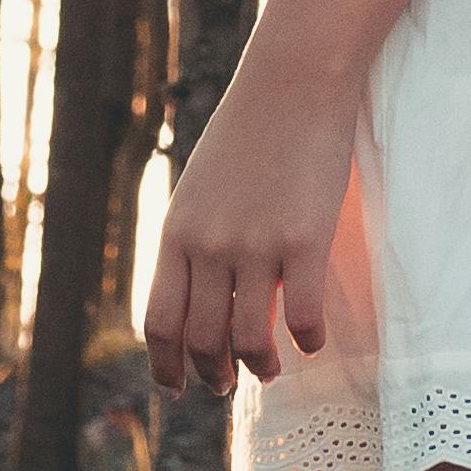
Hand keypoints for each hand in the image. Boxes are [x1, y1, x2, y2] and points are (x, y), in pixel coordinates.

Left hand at [142, 50, 355, 396]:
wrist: (293, 83)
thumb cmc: (249, 133)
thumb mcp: (200, 189)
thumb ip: (194, 238)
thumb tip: (197, 292)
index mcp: (177, 234)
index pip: (159, 321)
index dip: (164, 365)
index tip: (175, 388)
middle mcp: (208, 246)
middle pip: (200, 339)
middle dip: (211, 374)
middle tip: (225, 385)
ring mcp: (255, 246)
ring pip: (249, 340)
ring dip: (259, 367)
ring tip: (271, 370)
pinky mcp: (303, 241)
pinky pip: (302, 316)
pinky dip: (306, 340)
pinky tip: (312, 341)